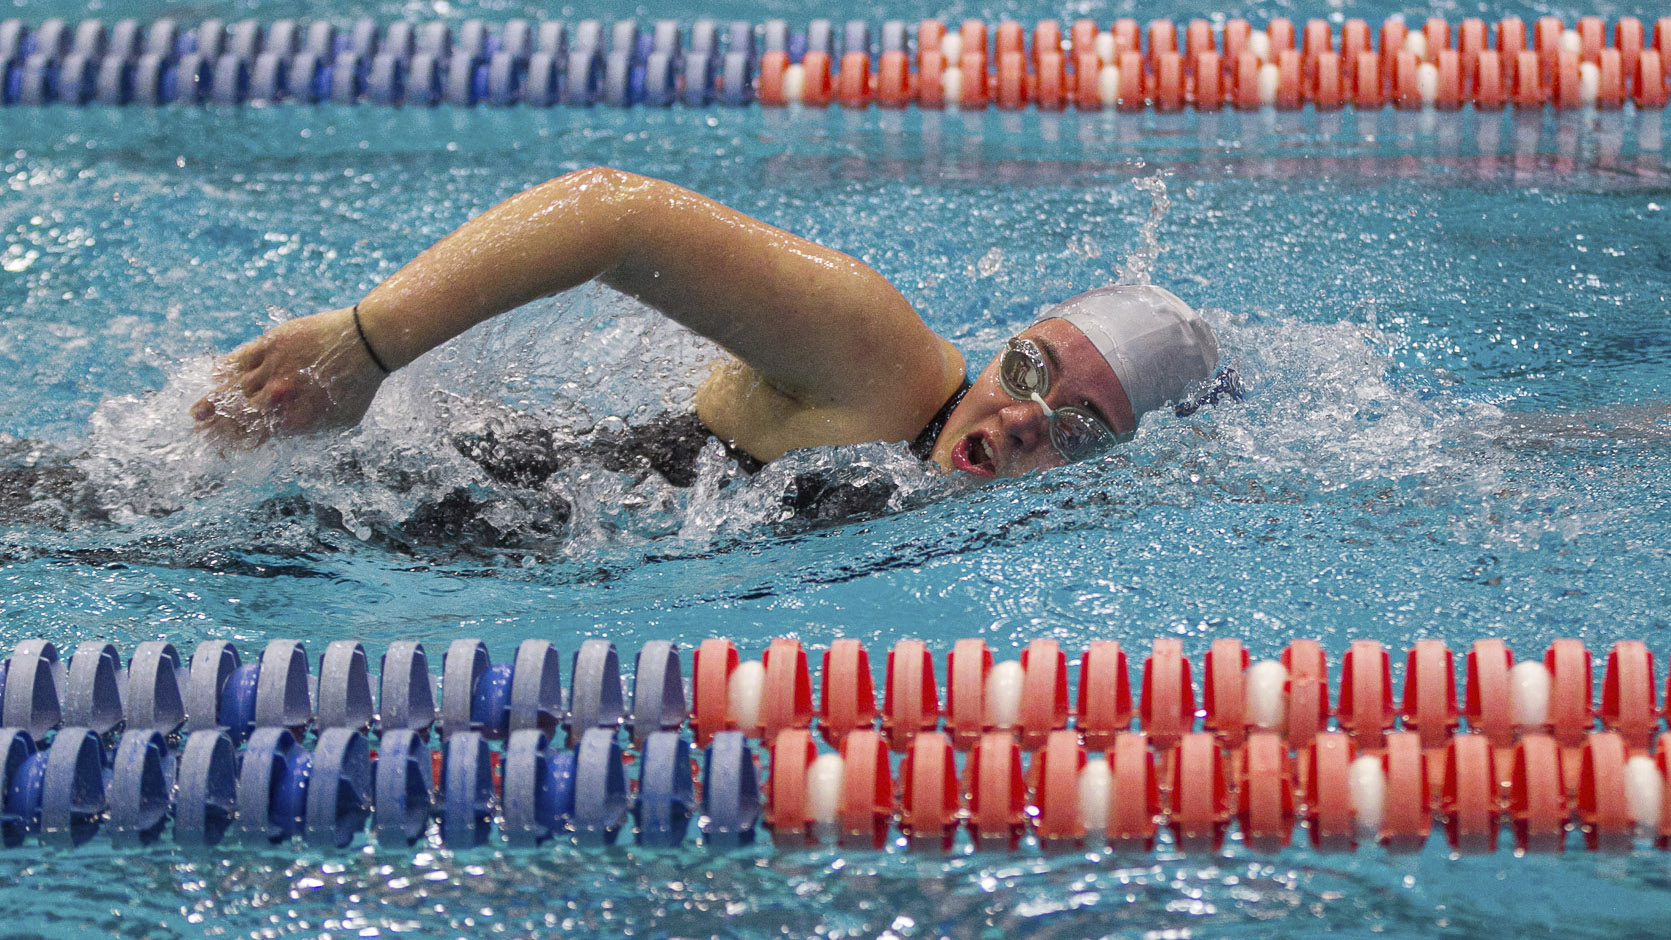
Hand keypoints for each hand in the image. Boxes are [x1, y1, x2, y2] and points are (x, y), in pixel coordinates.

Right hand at [191, 307, 387, 446]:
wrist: (366, 342)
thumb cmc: (359, 384)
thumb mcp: (341, 420)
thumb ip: (311, 429)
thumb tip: (287, 435)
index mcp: (295, 419)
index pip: (255, 436)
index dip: (234, 443)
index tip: (222, 447)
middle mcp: (279, 397)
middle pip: (237, 416)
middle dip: (215, 428)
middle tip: (200, 434)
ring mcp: (272, 369)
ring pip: (233, 389)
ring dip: (212, 403)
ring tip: (196, 413)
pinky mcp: (270, 344)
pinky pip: (239, 360)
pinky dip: (224, 371)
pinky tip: (213, 378)